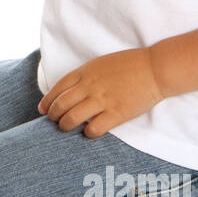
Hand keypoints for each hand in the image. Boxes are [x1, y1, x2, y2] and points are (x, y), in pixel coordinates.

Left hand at [37, 48, 163, 136]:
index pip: (57, 88)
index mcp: (85, 72)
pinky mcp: (117, 113)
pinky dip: (87, 132)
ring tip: (67, 127)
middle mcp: (90, 86)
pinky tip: (89, 131)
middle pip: (60, 105)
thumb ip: (85, 76)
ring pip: (72, 118)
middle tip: (54, 121)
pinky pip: (94, 128)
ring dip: (65, 125)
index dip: (47, 101)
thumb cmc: (129, 65)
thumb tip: (70, 91)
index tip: (42, 109)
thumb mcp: (101, 63)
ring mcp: (103, 100)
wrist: (155, 69)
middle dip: (53, 116)